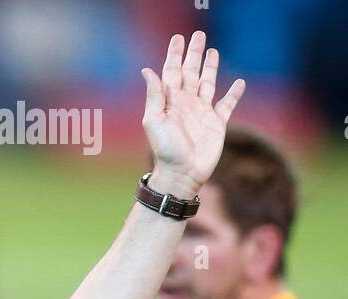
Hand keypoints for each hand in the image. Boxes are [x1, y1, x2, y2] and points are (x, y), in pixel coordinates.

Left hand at [141, 32, 245, 198]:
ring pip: (208, 83)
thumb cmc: (165, 150)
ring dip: (210, 67)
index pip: (172, 71)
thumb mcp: (155, 120)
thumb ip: (154, 95)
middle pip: (191, 72)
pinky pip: (227, 104)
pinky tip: (240, 83)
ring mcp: (202, 112)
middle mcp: (187, 103)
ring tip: (212, 51)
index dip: (175, 54)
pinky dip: (234, 94)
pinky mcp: (217, 123)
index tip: (178, 38)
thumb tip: (147, 70)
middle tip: (197, 35)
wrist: (182, 174)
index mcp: (171, 101)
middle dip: (193, 54)